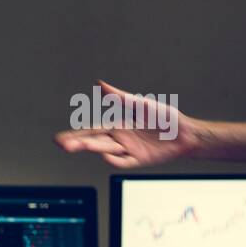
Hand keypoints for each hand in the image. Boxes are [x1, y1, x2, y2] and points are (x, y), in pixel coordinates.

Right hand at [53, 80, 200, 168]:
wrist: (184, 133)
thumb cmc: (164, 118)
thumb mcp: (140, 104)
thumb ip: (119, 97)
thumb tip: (100, 84)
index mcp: (118, 126)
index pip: (92, 131)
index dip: (76, 134)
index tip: (60, 139)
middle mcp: (120, 139)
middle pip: (95, 141)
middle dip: (78, 143)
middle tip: (62, 144)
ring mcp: (129, 151)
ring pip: (106, 150)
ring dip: (92, 148)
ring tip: (76, 147)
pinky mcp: (140, 160)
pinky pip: (125, 162)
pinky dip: (116, 160)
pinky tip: (106, 157)